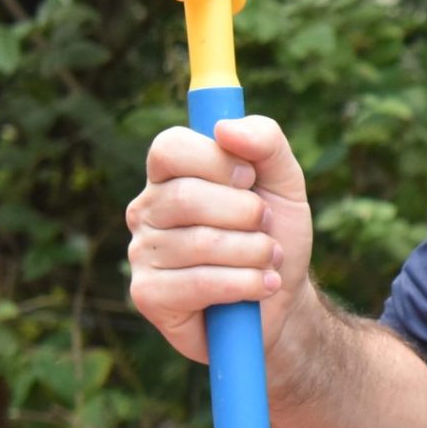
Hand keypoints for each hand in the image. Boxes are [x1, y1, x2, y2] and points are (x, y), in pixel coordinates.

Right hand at [125, 116, 316, 364]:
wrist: (284, 300)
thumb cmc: (276, 234)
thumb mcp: (285, 181)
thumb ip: (265, 142)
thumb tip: (225, 128)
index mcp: (171, 175)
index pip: (170, 147)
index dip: (217, 160)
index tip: (249, 178)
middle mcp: (146, 210)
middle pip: (187, 196)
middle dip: (247, 214)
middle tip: (265, 228)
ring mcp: (141, 253)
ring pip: (201, 242)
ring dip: (254, 252)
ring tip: (267, 260)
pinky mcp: (147, 295)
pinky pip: (199, 282)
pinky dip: (245, 283)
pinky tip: (260, 286)